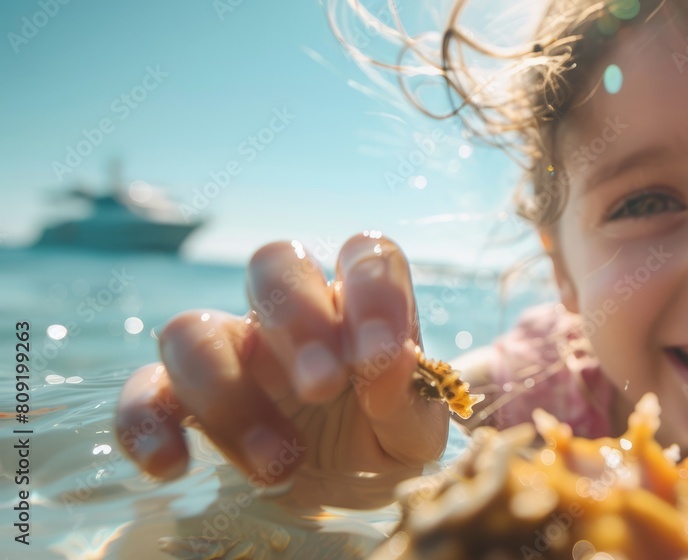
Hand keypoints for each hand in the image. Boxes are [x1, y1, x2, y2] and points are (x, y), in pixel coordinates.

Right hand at [114, 232, 448, 508]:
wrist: (345, 491)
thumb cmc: (383, 442)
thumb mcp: (412, 434)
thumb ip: (409, 399)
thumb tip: (394, 362)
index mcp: (356, 306)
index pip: (364, 255)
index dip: (372, 292)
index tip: (379, 358)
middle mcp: (290, 314)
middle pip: (272, 263)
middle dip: (294, 318)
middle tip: (320, 389)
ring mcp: (232, 351)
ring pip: (195, 328)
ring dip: (228, 394)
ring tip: (280, 466)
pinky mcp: (183, 402)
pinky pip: (143, 393)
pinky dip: (144, 425)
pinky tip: (173, 465)